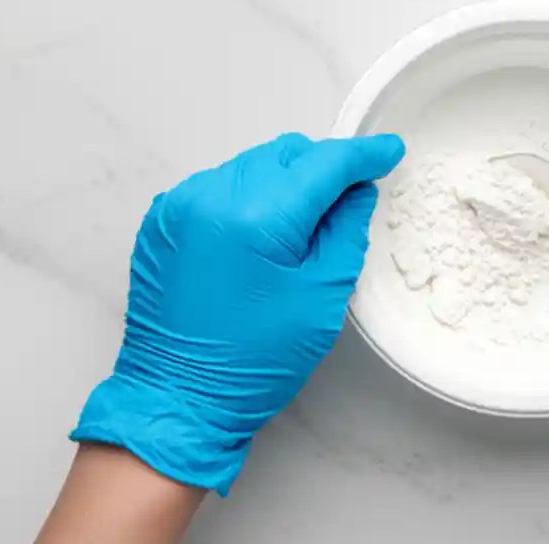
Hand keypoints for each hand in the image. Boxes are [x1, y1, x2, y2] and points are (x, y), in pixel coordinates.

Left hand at [71, 133, 404, 494]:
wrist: (177, 398)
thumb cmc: (253, 361)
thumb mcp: (321, 299)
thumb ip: (345, 232)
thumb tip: (355, 191)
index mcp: (256, 217)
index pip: (322, 163)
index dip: (362, 155)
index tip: (388, 150)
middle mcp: (211, 196)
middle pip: (284, 155)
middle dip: (319, 170)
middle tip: (341, 205)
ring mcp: (178, 206)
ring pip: (249, 166)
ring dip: (280, 184)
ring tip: (292, 231)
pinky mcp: (160, 221)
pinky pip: (217, 186)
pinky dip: (245, 199)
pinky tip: (253, 239)